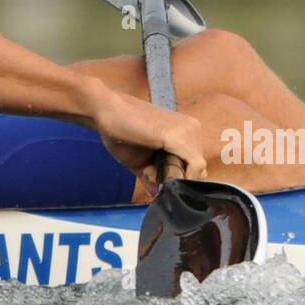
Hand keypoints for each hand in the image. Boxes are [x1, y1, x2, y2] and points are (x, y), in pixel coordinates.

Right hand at [89, 86, 206, 195]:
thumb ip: (153, 177)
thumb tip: (158, 195)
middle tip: (156, 179)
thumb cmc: (120, 132)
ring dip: (178, 179)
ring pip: (199, 169)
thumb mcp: (141, 161)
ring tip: (154, 174)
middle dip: (179, 180)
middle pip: (199, 169)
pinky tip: (163, 178)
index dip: (182, 179)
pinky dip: (182, 178)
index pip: (197, 164)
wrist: (104, 109)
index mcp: (186, 131)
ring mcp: (187, 130)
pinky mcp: (177, 135)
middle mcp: (191, 128)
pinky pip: (195, 165)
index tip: (163, 184)